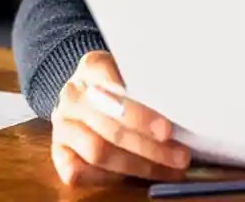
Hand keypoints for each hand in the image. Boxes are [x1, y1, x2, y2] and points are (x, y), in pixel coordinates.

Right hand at [50, 50, 191, 184]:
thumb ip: (150, 85)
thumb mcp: (134, 72)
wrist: (87, 92)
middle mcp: (72, 95)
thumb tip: (186, 107)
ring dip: (138, 164)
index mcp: (92, 67)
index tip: (166, 130)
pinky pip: (78, 171)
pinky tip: (135, 176)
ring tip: (170, 169)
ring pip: (98, 151)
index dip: (139, 112)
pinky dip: (108, 177)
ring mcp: (62, 125)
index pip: (114, 88)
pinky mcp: (58, 151)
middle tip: (179, 155)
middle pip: (110, 125)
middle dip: (148, 145)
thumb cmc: (122, 83)